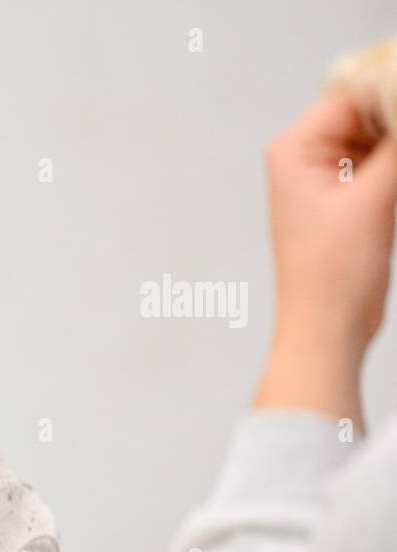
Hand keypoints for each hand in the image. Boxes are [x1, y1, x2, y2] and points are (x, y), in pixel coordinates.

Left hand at [258, 91, 396, 424]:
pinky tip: (396, 188)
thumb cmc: (332, 275)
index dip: (395, 92)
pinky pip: (382, 164)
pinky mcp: (348, 198)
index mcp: (295, 148)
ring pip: (381, 138)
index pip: (356, 92)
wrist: (326, 329)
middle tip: (395, 174)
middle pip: (369, 112)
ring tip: (390, 191)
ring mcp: (325, 177)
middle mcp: (303, 156)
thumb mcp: (375, 197)